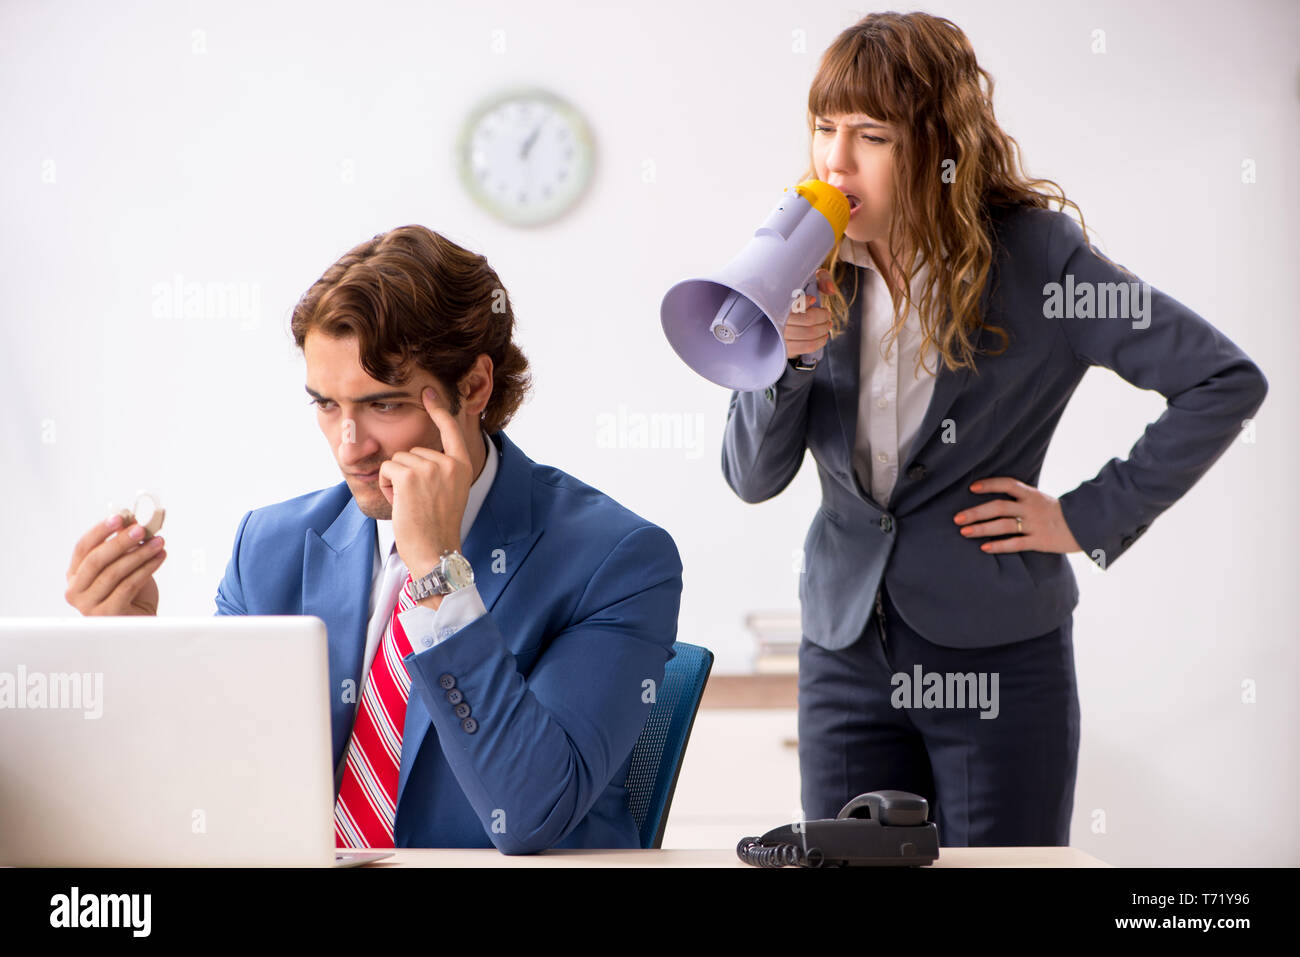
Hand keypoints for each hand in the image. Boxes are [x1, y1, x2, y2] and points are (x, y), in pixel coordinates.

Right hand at [65, 513, 166, 615]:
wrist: (140, 620)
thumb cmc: (131, 593)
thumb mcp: (125, 565)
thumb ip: (122, 546)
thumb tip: (130, 521)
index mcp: (75, 575)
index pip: (82, 548)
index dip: (100, 531)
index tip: (119, 518)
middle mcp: (76, 590)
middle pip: (96, 560)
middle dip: (120, 541)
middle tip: (140, 529)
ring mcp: (88, 604)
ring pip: (114, 572)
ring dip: (139, 554)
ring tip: (158, 542)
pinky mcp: (106, 613)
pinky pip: (128, 585)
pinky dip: (146, 568)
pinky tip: (159, 558)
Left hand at [378, 387, 473, 583]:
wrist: (436, 551)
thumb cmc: (437, 527)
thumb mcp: (449, 492)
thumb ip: (440, 470)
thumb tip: (415, 455)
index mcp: (462, 466)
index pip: (451, 429)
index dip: (439, 409)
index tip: (429, 392)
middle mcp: (449, 463)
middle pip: (413, 450)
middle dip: (407, 473)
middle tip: (419, 500)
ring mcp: (430, 468)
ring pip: (398, 459)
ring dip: (396, 480)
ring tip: (411, 503)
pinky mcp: (409, 475)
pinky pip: (387, 467)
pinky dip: (387, 485)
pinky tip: (400, 502)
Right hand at [783, 268, 833, 358]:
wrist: (777, 318)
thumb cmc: (796, 296)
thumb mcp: (808, 280)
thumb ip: (822, 279)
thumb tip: (831, 291)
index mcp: (777, 302)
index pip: (796, 303)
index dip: (807, 302)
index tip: (813, 300)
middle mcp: (777, 320)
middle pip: (808, 319)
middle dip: (823, 317)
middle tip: (827, 314)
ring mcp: (780, 336)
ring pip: (809, 334)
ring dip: (824, 329)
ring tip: (828, 324)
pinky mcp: (785, 349)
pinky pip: (807, 347)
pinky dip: (820, 342)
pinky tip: (824, 336)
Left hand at [953, 477, 1081, 553]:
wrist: (1086, 526)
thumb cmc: (1057, 513)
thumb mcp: (1041, 499)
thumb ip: (1021, 498)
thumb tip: (994, 496)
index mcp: (1032, 495)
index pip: (1008, 485)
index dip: (989, 484)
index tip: (972, 487)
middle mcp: (1032, 508)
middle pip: (999, 507)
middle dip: (976, 512)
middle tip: (957, 518)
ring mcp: (1035, 525)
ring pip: (1003, 526)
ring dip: (981, 528)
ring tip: (964, 532)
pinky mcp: (1040, 541)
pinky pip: (1015, 544)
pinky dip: (998, 546)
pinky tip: (983, 547)